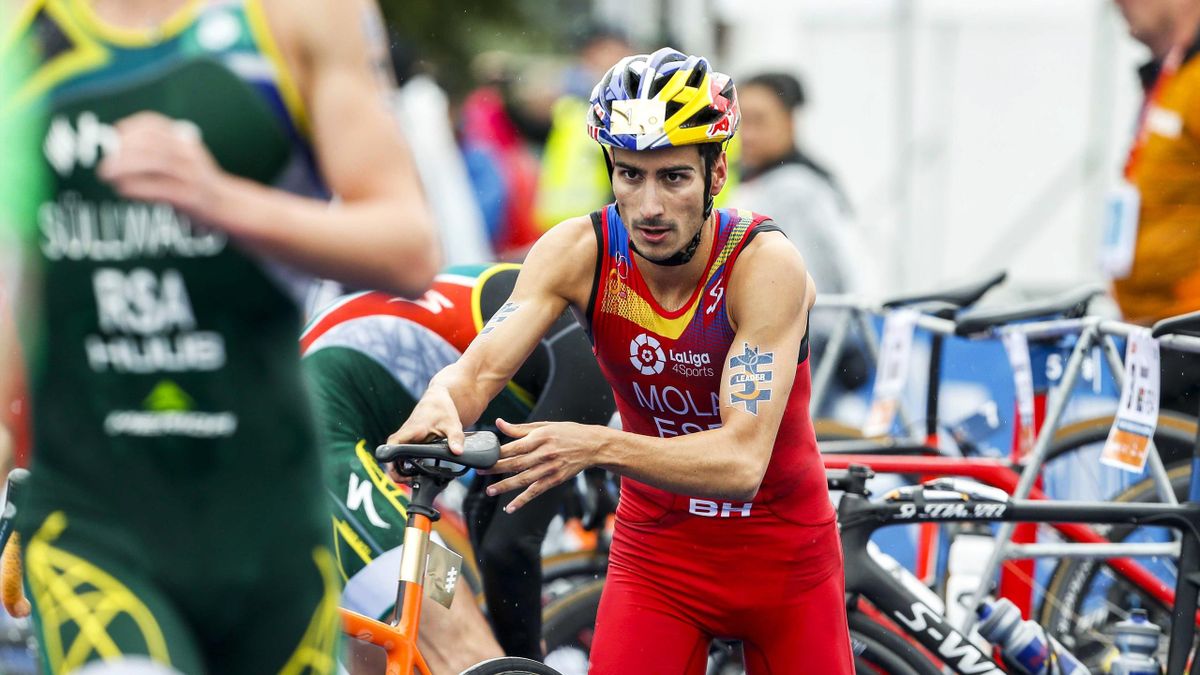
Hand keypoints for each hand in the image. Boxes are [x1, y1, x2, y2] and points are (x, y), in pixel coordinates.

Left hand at [97, 112, 229, 221]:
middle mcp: (189, 155)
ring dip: (125, 167)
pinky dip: (137, 188)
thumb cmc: (195, 183)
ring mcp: (191, 176)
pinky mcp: (190, 197)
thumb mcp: (182, 158)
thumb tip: (115, 147)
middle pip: (151, 144)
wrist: (226, 205)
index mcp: (185, 142)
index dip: (132, 127)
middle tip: (105, 163)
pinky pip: (159, 188)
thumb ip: (157, 150)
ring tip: (107, 175)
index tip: (116, 135)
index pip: (155, 125)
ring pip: (155, 163)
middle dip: (123, 151)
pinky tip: (122, 190)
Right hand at [385, 385, 464, 480]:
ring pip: (396, 460)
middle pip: (391, 459)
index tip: (406, 475)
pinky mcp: (408, 443)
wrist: (437, 399)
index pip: (391, 449)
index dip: (393, 465)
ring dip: (402, 472)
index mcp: (410, 432)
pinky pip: (402, 457)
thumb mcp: (452, 424)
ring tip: (417, 479)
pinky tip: (420, 471)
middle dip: (398, 474)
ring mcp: (404, 441)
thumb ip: (455, 438)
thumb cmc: (442, 409)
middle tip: (414, 481)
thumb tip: (458, 452)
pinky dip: (408, 466)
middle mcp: (403, 437)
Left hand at [480, 418, 598, 512]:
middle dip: (496, 468)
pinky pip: (536, 492)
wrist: (592, 445)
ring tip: (490, 490)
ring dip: (505, 486)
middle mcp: (544, 453)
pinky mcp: (555, 480)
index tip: (483, 454)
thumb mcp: (545, 425)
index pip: (514, 446)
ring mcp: (550, 468)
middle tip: (480, 471)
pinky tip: (510, 507)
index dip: (497, 452)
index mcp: (540, 437)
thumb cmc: (567, 432)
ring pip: (523, 479)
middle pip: (516, 463)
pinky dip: (522, 500)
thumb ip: (520, 429)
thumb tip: (499, 424)